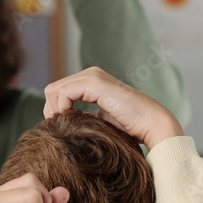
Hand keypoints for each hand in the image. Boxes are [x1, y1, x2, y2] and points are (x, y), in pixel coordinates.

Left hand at [43, 67, 184, 149]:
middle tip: (62, 128)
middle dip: (52, 111)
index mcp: (91, 80)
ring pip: (54, 90)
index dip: (54, 110)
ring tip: (68, 126)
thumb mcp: (100, 119)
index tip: (62, 128)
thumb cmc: (129, 127)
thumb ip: (83, 115)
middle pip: (52, 89)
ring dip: (55, 111)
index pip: (58, 91)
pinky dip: (62, 109)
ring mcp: (93, 76)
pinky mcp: (95, 83)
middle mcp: (90, 74)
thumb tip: (62, 122)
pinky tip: (73, 121)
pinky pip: (63, 93)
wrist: (151, 124)